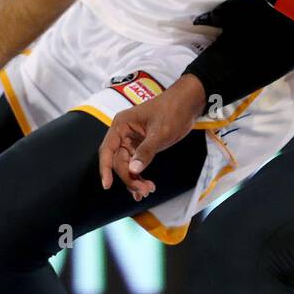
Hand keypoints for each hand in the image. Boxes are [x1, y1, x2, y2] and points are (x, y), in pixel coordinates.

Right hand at [98, 75, 206, 199]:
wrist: (188, 103)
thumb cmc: (172, 110)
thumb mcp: (160, 132)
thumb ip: (146, 151)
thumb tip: (133, 169)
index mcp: (122, 125)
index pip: (107, 150)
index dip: (105, 168)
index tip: (107, 185)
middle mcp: (124, 133)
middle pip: (118, 161)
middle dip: (129, 177)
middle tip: (143, 190)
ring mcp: (132, 140)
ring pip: (127, 165)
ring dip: (134, 179)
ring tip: (147, 191)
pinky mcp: (141, 146)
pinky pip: (135, 163)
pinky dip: (139, 175)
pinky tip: (146, 186)